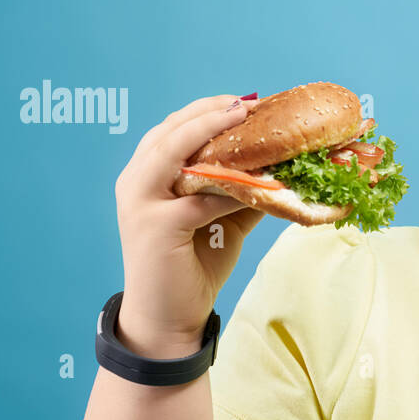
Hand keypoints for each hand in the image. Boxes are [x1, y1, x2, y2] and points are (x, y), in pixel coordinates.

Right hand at [113, 94, 264, 355]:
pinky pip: (200, 198)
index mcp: (145, 176)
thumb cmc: (193, 267)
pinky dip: (230, 186)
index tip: (246, 100)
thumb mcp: (222, 220)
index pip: (173, 128)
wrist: (168, 319)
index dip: (208, 110)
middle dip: (210, 112)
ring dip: (210, 132)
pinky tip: (258, 180)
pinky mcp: (156, 228)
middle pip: (171, 131)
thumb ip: (242, 191)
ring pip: (174, 152)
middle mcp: (135, 183)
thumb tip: (283, 167)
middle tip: (250, 103)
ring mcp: (141, 204)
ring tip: (244, 118)